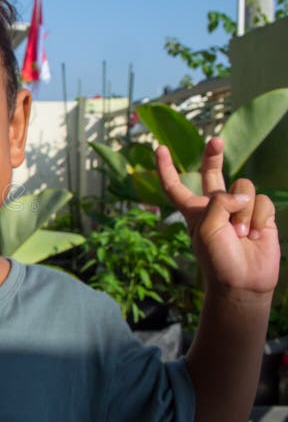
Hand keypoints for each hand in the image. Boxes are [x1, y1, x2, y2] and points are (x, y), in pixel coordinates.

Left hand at [156, 137, 279, 295]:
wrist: (243, 282)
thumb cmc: (218, 260)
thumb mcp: (206, 229)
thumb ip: (218, 203)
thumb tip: (240, 193)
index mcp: (194, 210)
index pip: (175, 186)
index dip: (166, 168)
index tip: (159, 148)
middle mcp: (215, 206)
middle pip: (212, 172)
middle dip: (213, 155)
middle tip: (215, 140)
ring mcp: (238, 209)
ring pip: (243, 188)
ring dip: (243, 213)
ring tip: (241, 235)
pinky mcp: (260, 215)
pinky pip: (261, 201)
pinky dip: (259, 218)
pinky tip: (257, 236)